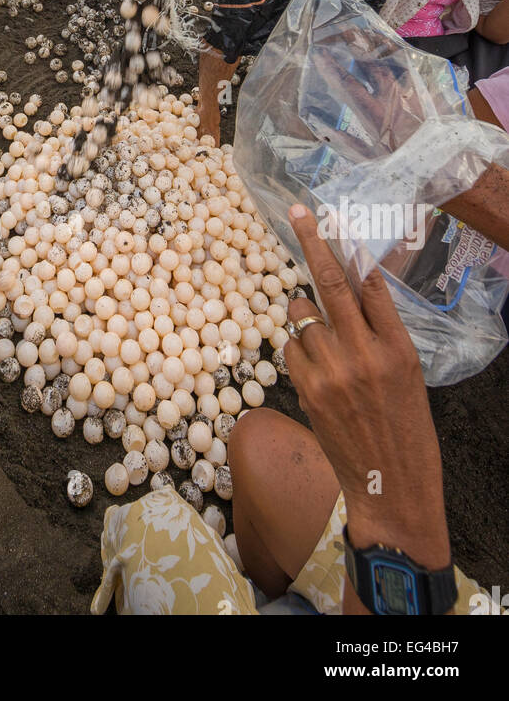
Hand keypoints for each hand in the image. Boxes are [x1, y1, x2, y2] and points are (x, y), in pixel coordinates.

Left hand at [284, 205, 450, 565]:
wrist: (392, 486)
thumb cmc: (406, 427)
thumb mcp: (408, 371)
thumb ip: (382, 328)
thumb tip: (356, 285)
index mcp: (397, 346)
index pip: (369, 282)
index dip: (347, 246)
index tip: (330, 218)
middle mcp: (364, 353)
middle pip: (331, 283)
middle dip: (312, 243)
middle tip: (298, 213)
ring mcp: (332, 372)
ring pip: (301, 315)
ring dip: (305, 314)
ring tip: (324, 339)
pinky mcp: (307, 391)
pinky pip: (291, 349)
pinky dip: (299, 349)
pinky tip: (317, 369)